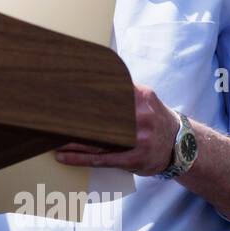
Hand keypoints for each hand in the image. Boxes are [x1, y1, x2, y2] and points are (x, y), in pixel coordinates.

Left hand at [54, 82, 180, 176]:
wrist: (183, 148)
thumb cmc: (155, 120)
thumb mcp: (146, 99)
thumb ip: (125, 89)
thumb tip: (95, 71)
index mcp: (141, 97)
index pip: (109, 90)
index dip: (83, 90)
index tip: (61, 88)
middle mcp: (139, 117)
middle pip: (97, 115)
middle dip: (72, 116)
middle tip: (47, 113)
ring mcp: (136, 140)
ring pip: (94, 138)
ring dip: (68, 139)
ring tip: (47, 136)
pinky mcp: (131, 159)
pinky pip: (99, 158)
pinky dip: (77, 157)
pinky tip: (61, 155)